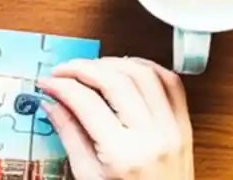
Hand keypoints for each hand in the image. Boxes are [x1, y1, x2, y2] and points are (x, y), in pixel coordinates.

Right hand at [38, 58, 193, 179]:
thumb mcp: (89, 177)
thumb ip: (70, 136)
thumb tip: (53, 104)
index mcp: (123, 155)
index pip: (86, 103)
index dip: (62, 86)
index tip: (48, 82)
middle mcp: (151, 137)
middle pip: (115, 81)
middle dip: (84, 68)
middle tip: (65, 70)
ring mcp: (171, 129)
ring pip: (144, 74)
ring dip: (114, 63)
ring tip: (94, 68)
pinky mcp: (184, 125)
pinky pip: (171, 83)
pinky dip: (148, 68)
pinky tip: (128, 70)